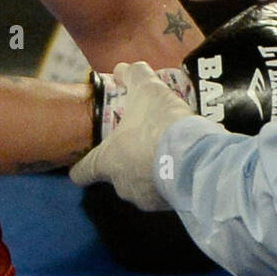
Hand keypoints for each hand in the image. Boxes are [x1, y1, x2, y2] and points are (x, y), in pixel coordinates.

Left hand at [72, 62, 193, 210]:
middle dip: (128, 162)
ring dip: (151, 173)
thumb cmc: (159, 123)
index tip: (88, 160)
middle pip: (116, 177)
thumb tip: (123, 69)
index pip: (81, 173)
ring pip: (142, 186)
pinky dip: (171, 182)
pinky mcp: (169, 207)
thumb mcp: (146, 88)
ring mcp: (146, 199)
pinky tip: (183, 166)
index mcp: (107, 161)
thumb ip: (132, 76)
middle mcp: (121, 185)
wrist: (195, 157)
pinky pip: (165, 193)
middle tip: (143, 144)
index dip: (82, 166)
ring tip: (167, 154)